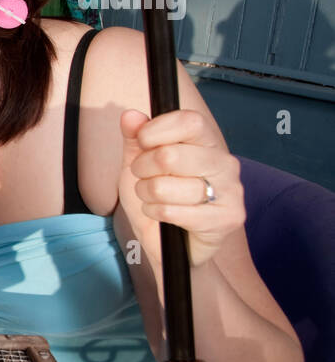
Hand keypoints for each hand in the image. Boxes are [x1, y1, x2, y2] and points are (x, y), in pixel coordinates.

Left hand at [119, 109, 244, 267]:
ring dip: (147, 195)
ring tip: (153, 199)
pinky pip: (172, 211)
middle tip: (144, 178)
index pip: (189, 121)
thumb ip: (135, 139)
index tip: (142, 142)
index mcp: (208, 144)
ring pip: (164, 186)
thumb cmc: (159, 200)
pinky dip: (156, 213)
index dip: (156, 130)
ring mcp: (230, 192)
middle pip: (170, 155)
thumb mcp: (139, 166)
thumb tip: (130, 115)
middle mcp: (225, 164)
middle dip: (142, 168)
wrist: (176, 246)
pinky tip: (162, 215)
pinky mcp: (227, 219)